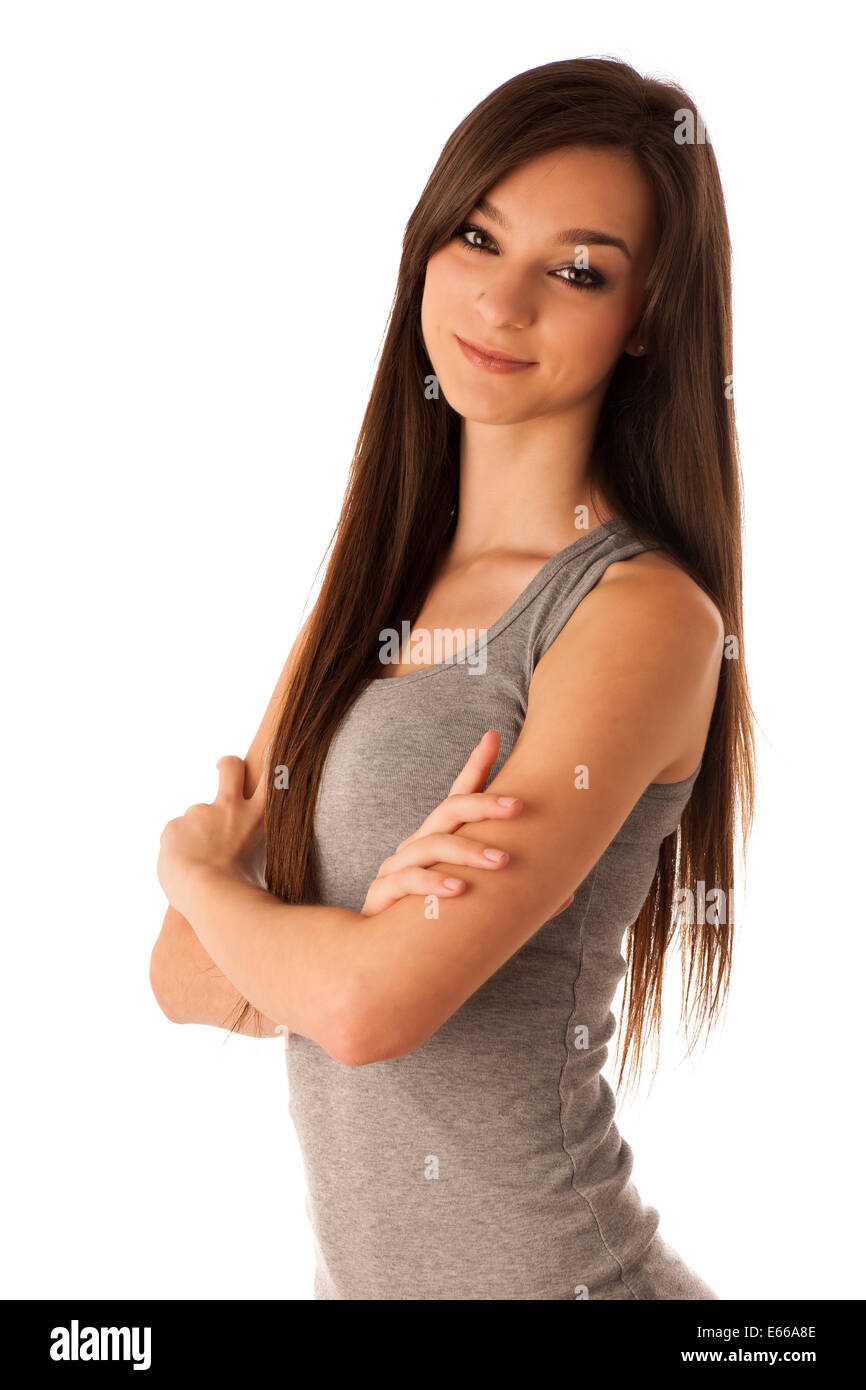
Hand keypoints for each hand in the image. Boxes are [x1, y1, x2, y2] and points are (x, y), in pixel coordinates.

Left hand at [157, 755, 265, 908]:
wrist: (210, 894)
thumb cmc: (241, 890)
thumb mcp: (259, 866)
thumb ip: (249, 847)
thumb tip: (240, 850)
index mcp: (256, 818)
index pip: (272, 778)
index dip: (275, 758)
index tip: (275, 744)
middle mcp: (229, 807)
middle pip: (231, 767)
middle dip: (228, 765)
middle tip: (224, 769)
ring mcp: (199, 813)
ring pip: (195, 820)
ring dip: (194, 836)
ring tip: (198, 866)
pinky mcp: (173, 826)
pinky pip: (175, 839)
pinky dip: (178, 852)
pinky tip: (183, 869)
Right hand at [360, 730, 575, 917]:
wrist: (383, 955)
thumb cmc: (435, 920)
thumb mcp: (474, 900)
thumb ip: (514, 895)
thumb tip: (568, 895)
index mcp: (440, 841)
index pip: (458, 797)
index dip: (475, 766)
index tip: (494, 736)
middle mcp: (418, 846)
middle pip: (448, 812)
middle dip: (485, 804)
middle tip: (520, 806)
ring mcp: (398, 867)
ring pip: (432, 846)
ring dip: (469, 852)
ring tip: (502, 862)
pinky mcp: (383, 894)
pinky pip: (406, 882)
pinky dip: (433, 884)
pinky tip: (458, 890)